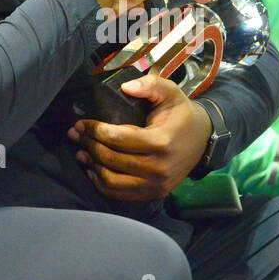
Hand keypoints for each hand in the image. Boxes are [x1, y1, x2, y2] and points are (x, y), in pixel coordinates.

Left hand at [67, 75, 211, 201]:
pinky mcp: (153, 194)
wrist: (202, 138)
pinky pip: (120, 193)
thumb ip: (149, 85)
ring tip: (80, 151)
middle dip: (89, 144)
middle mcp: (159, 168)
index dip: (96, 130)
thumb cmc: (181, 113)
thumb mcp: (170, 91)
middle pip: (112, 159)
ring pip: (112, 179)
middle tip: (76, 134)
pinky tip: (93, 169)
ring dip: (92, 165)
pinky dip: (102, 183)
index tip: (81, 123)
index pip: (119, 138)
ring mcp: (156, 184)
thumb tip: (125, 87)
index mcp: (162, 142)